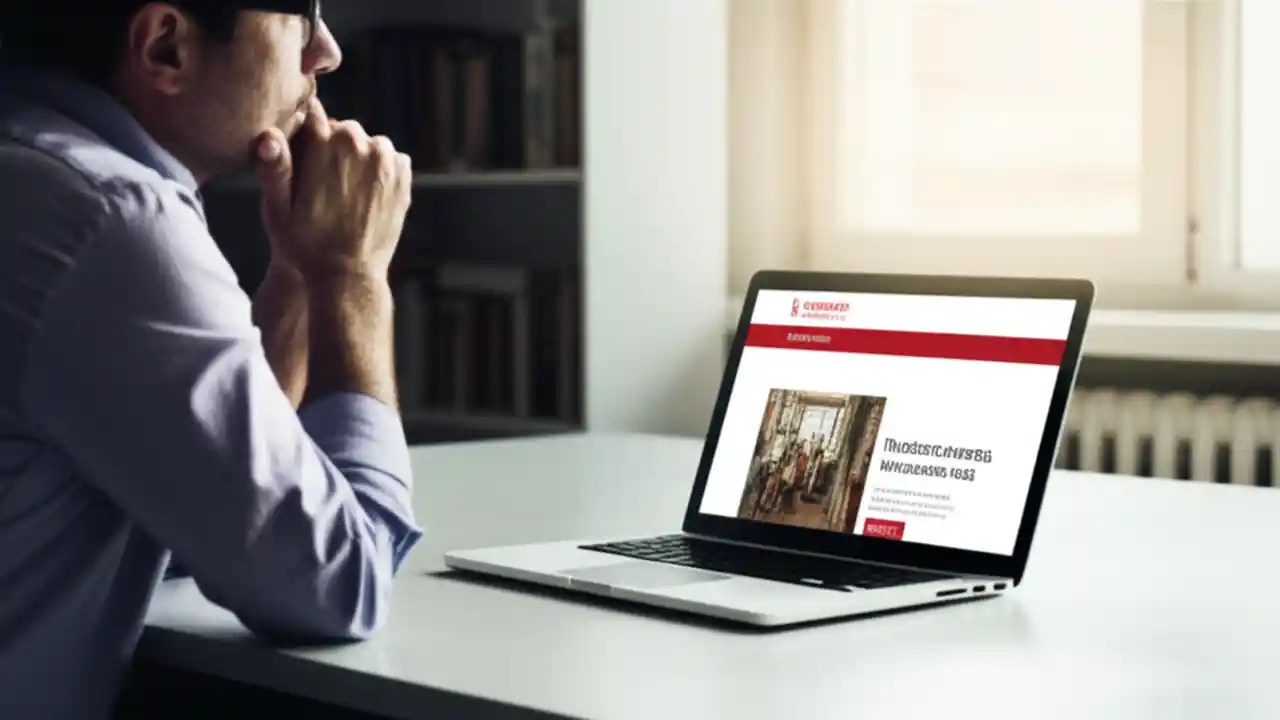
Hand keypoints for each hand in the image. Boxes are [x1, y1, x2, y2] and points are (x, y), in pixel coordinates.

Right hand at [252, 99, 412, 281]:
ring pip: (369, 143)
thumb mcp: (277, 210)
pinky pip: (391, 158)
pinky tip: (365, 192)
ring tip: (343, 188)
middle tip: (321, 179)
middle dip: (332, 144)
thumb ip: (273, 169)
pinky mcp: (403, 177)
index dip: (305, 127)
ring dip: (359, 157)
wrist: (349, 276)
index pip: (313, 112)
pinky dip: (381, 168)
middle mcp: (359, 145)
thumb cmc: (306, 245)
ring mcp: (386, 161)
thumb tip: (270, 135)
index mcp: (325, 144)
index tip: (301, 146)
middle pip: (343, 128)